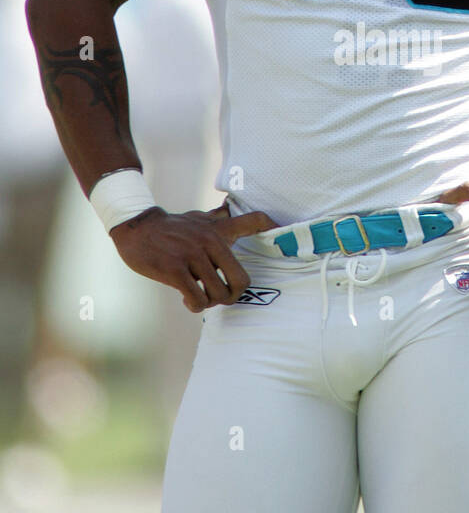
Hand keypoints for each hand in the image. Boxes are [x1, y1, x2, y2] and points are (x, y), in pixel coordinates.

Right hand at [110, 202, 276, 311]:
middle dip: (233, 295)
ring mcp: (193, 256)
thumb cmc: (172, 226)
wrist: (136, 228)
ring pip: (218, 295)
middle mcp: (210, 242)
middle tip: (221, 295)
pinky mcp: (175, 270)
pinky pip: (197, 298)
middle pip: (241, 281)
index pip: (255, 222)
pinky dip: (196, 305)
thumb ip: (219, 218)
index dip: (275, 228)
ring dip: (210, 302)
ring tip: (199, 297)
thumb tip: (234, 206)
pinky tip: (188, 300)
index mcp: (219, 230)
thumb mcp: (199, 218)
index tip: (288, 240)